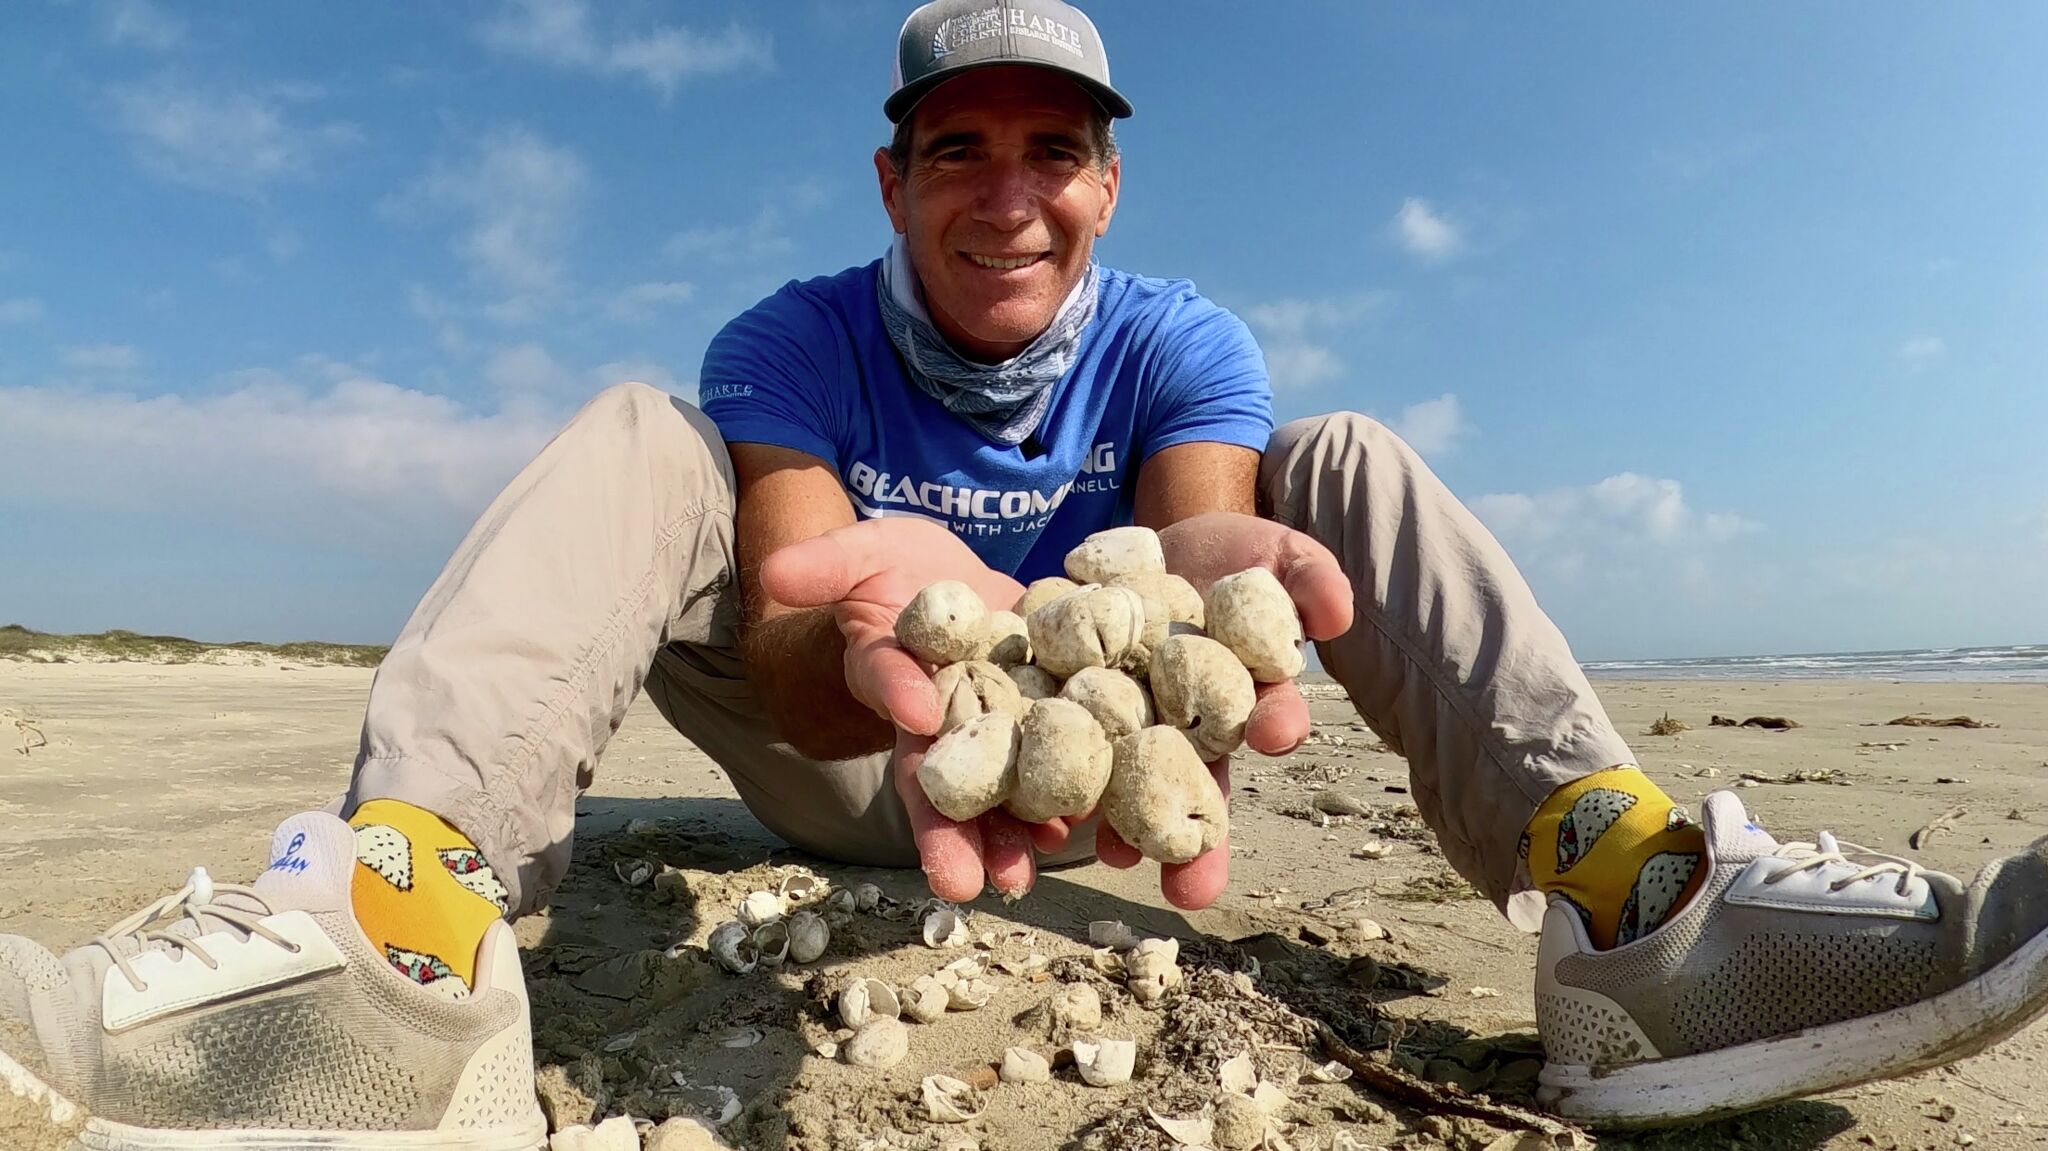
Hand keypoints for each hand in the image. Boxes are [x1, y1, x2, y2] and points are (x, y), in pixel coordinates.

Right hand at [760, 518, 1034, 900]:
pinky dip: (1066, 798)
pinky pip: (1052, 763)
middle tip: (957, 883)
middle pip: (938, 776)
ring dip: (1007, 835)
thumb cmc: (897, 571)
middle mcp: (936, 713)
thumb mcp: (860, 553)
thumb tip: (773, 574)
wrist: (955, 582)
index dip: (898, 692)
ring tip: (1016, 878)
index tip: (915, 711)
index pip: (887, 682)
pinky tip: (1083, 828)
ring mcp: (990, 723)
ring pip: (993, 789)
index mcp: (889, 671)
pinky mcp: (1040, 714)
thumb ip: (824, 564)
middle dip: (947, 829)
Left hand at [1085, 511, 1355, 908]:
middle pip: (1196, 784)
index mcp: (1247, 698)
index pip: (1267, 713)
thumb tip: (1336, 612)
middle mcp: (1190, 727)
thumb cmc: (1233, 559)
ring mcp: (1129, 722)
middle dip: (1195, 840)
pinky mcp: (1069, 705)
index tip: (1274, 730)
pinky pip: (1059, 748)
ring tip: (1115, 860)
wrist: (1155, 545)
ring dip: (1120, 828)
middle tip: (1193, 887)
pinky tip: (1041, 814)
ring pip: (1127, 784)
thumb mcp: (1278, 555)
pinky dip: (1048, 782)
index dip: (1273, 721)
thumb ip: (1309, 579)